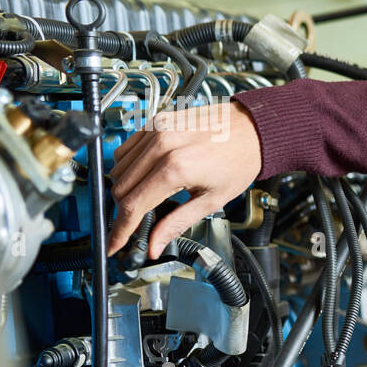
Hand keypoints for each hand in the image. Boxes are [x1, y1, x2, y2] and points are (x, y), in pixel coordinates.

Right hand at [108, 102, 261, 258]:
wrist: (253, 129)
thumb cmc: (240, 161)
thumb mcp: (213, 200)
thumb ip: (178, 223)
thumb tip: (155, 245)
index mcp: (176, 167)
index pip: (133, 205)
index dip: (120, 229)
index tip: (114, 243)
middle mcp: (162, 145)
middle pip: (121, 187)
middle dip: (124, 210)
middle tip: (136, 223)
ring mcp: (157, 129)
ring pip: (118, 167)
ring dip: (125, 187)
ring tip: (146, 198)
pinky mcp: (156, 121)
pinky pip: (126, 147)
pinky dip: (128, 165)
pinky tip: (146, 174)